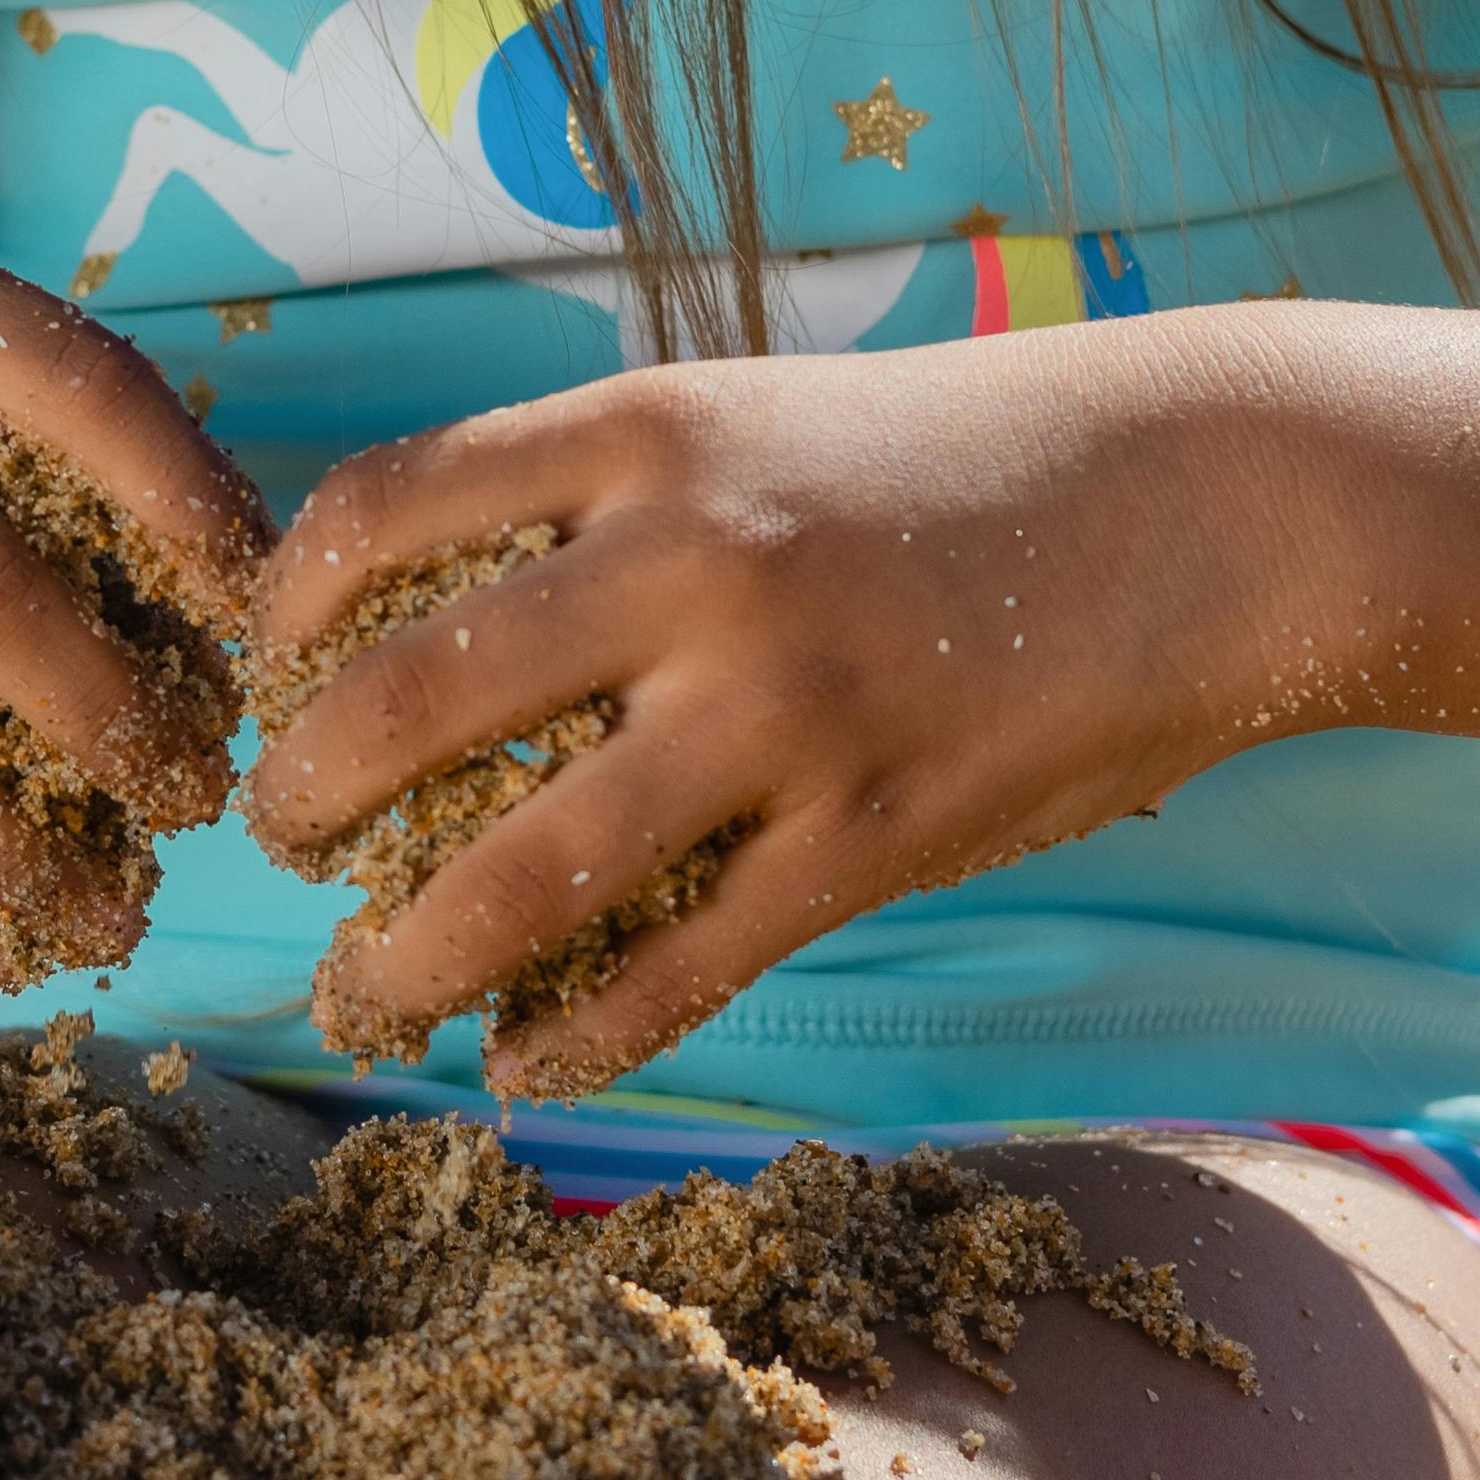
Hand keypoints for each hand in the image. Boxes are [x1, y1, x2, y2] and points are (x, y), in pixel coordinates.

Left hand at [243, 331, 1293, 1094]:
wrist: (1208, 503)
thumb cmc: (967, 460)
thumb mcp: (759, 415)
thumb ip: (604, 497)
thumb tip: (428, 604)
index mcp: (647, 434)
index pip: (374, 513)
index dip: (282, 610)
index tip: (271, 671)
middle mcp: (692, 562)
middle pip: (399, 700)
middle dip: (302, 796)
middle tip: (287, 840)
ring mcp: (780, 711)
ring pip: (513, 873)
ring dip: (403, 957)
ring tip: (362, 990)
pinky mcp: (865, 837)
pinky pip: (674, 970)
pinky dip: (571, 1036)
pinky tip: (522, 1064)